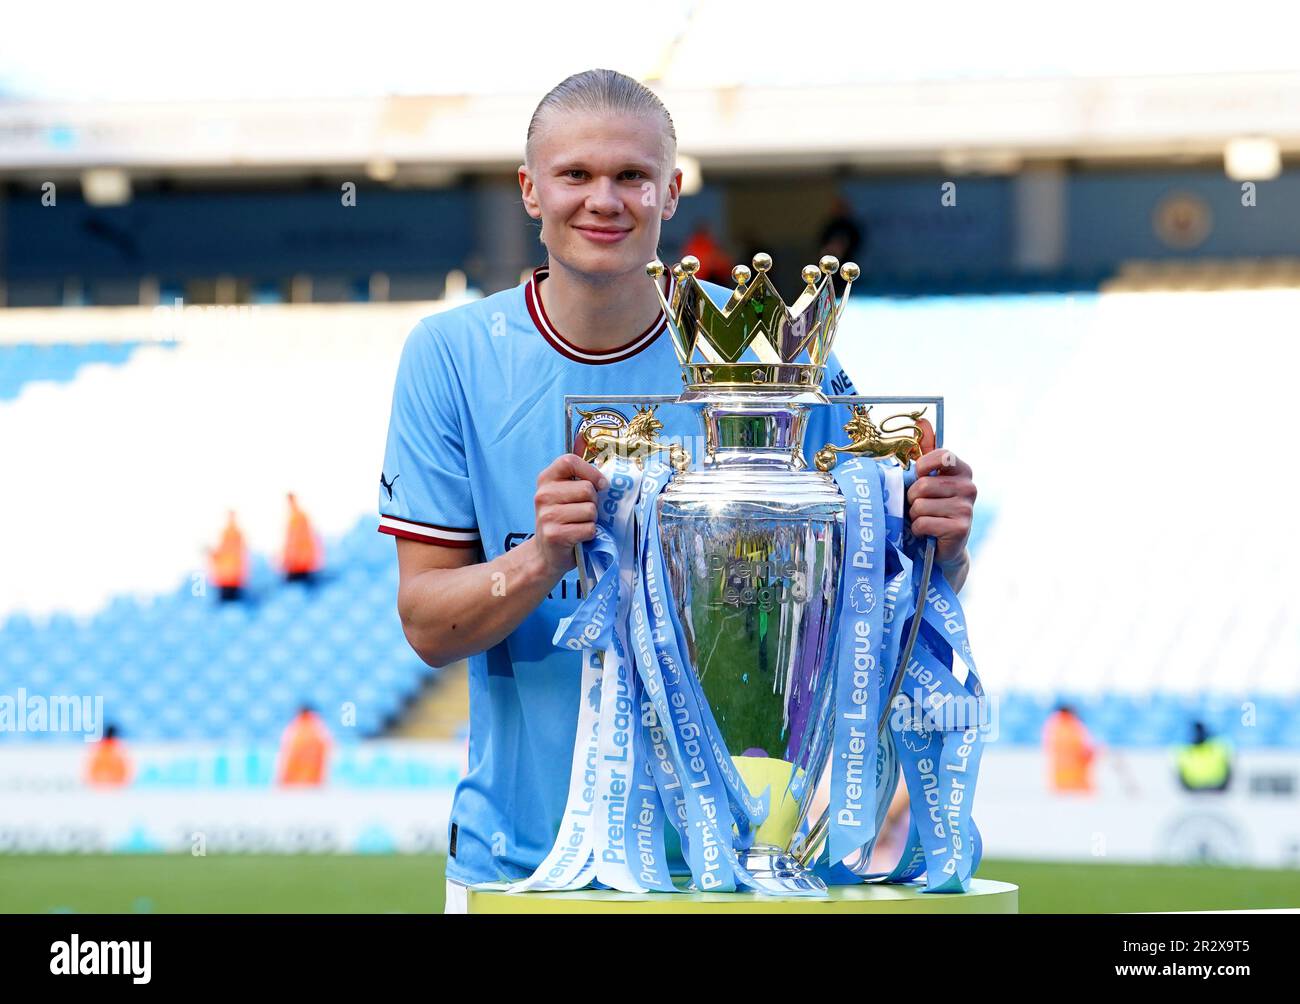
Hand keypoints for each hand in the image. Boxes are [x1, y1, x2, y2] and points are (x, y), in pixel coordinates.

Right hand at [531, 454, 608, 577]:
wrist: (546, 554)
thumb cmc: (562, 519)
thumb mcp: (564, 493)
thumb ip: (578, 476)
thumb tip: (593, 453)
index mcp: (546, 479)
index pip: (569, 461)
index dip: (590, 471)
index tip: (600, 484)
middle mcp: (543, 495)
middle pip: (586, 489)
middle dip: (594, 502)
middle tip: (583, 512)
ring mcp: (547, 515)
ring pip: (590, 510)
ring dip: (592, 520)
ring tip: (579, 524)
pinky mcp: (555, 535)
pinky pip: (588, 529)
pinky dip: (590, 534)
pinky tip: (579, 537)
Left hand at [906, 449, 976, 572]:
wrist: (946, 546)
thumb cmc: (932, 510)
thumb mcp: (930, 486)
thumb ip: (924, 469)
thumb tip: (915, 445)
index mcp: (963, 471)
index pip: (942, 455)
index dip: (923, 466)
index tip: (919, 477)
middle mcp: (968, 488)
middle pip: (923, 485)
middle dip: (912, 498)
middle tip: (920, 506)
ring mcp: (966, 508)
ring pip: (920, 505)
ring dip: (915, 515)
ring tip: (924, 519)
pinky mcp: (960, 528)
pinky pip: (923, 523)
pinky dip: (918, 529)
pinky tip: (927, 532)